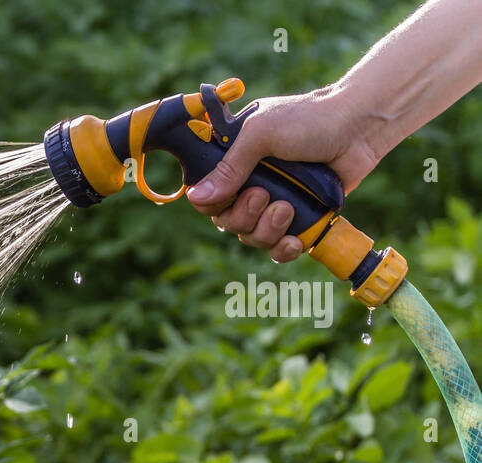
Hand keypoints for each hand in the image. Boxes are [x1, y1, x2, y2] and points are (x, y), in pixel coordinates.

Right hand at [185, 88, 381, 262]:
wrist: (360, 127)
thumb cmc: (311, 119)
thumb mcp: (261, 134)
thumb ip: (229, 167)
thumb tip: (196, 197)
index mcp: (233, 160)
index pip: (206, 195)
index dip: (212, 204)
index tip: (229, 197)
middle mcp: (249, 183)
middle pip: (225, 221)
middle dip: (243, 216)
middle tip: (264, 195)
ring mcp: (273, 202)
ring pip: (250, 237)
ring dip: (265, 230)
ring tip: (287, 208)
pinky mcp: (298, 218)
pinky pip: (277, 248)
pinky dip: (282, 249)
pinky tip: (293, 241)